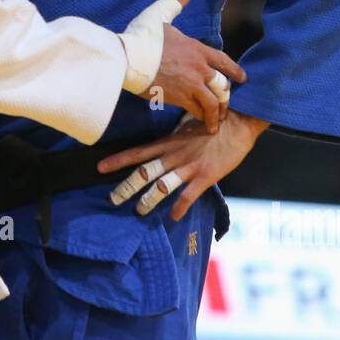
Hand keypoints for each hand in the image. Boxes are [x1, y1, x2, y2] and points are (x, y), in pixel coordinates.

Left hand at [98, 110, 268, 220]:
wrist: (240, 122)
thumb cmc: (215, 122)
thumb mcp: (188, 126)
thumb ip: (175, 137)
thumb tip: (164, 144)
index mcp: (169, 142)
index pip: (137, 152)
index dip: (118, 160)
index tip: (100, 167)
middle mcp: (174, 154)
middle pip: (144, 172)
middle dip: (126, 187)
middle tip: (113, 199)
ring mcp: (189, 166)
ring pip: (162, 186)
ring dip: (148, 201)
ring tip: (139, 211)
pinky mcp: (206, 176)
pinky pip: (188, 196)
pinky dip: (179, 208)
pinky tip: (174, 218)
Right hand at [141, 0, 245, 133]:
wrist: (128, 58)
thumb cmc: (142, 36)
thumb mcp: (160, 14)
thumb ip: (175, 2)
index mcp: (197, 49)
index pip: (224, 61)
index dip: (235, 70)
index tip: (242, 78)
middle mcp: (199, 68)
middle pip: (222, 85)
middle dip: (226, 97)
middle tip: (226, 105)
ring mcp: (191, 84)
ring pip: (212, 102)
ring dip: (216, 113)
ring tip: (215, 123)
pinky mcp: (179, 98)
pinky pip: (197, 111)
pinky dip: (202, 118)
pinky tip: (203, 125)